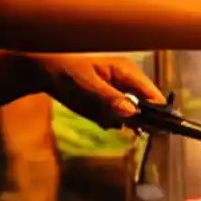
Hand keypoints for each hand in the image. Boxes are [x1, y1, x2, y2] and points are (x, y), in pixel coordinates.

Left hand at [29, 54, 165, 125]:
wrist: (42, 70)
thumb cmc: (65, 71)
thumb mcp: (86, 85)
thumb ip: (109, 99)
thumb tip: (133, 112)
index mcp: (128, 71)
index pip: (153, 95)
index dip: (158, 113)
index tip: (156, 130)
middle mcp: (128, 81)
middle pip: (146, 106)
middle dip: (136, 119)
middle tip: (123, 126)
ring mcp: (119, 90)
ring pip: (131, 113)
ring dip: (120, 121)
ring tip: (101, 116)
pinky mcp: (109, 99)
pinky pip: (117, 115)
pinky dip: (109, 120)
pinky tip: (97, 116)